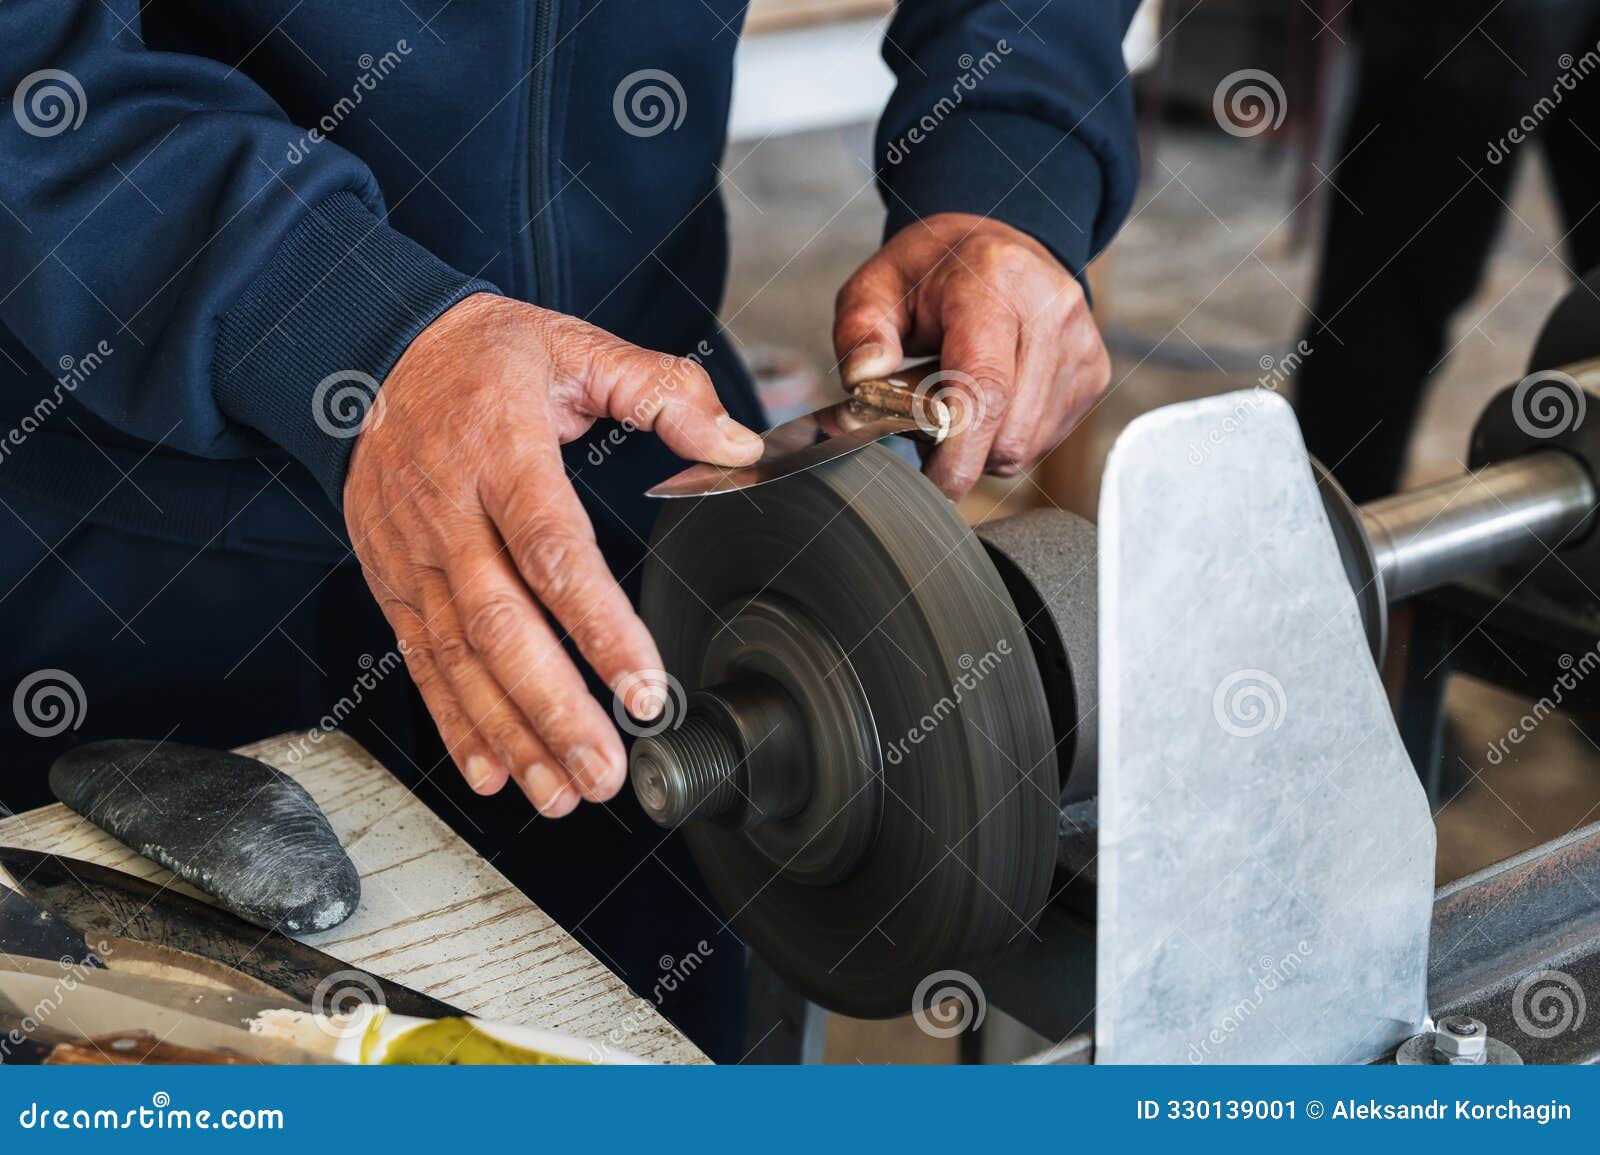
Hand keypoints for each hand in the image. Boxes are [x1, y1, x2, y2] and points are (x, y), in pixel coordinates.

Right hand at [344, 293, 762, 814]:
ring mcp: (412, 552)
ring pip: (459, 657)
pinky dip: (455, 721)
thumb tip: (739, 442)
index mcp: (500, 452)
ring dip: (510, 732)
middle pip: (501, 624)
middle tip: (605, 771)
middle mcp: (448, 511)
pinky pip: (421, 660)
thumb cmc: (489, 356)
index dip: (597, 625)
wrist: (381, 351)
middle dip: (553, 708)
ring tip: (562, 791)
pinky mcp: (393, 580)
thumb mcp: (577, 348)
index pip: (552, 551)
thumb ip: (662, 390)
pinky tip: (492, 771)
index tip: (643, 684)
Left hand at [833, 213, 1109, 498]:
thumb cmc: (933, 273)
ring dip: (983, 445)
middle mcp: (1052, 310)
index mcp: (996, 279)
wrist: (999, 245)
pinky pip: (1043, 439)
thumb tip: (863, 378)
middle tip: (926, 423)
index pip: (986, 385)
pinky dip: (1006, 436)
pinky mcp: (1094, 373)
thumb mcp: (877, 285)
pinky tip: (991, 400)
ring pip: (1026, 443)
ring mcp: (1081, 344)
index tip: (932, 483)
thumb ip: (860, 330)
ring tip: (959, 400)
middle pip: (1009, 429)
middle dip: (961, 449)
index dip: (959, 448)